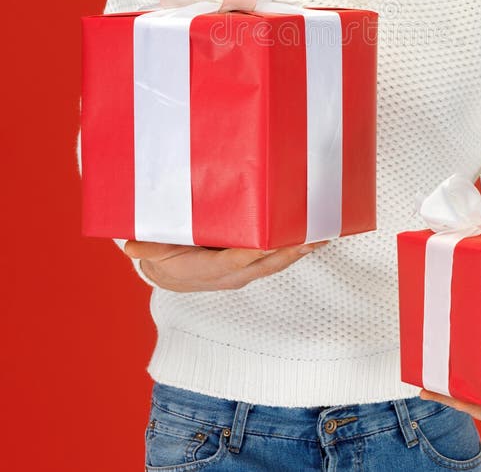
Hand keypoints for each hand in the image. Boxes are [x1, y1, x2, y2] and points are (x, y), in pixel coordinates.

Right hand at [123, 239, 328, 291]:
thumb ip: (147, 247)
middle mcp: (234, 273)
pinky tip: (314, 233)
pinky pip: (277, 257)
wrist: (169, 275)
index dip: (257, 249)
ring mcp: (245, 271)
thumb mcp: (152, 252)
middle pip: (269, 261)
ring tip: (326, 231)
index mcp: (211, 269)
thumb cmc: (163, 256)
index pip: (238, 258)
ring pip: (278, 260)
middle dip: (294, 249)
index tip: (276, 239)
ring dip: (302, 248)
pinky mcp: (252, 265)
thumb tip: (129, 245)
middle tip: (317, 233)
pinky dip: (296, 247)